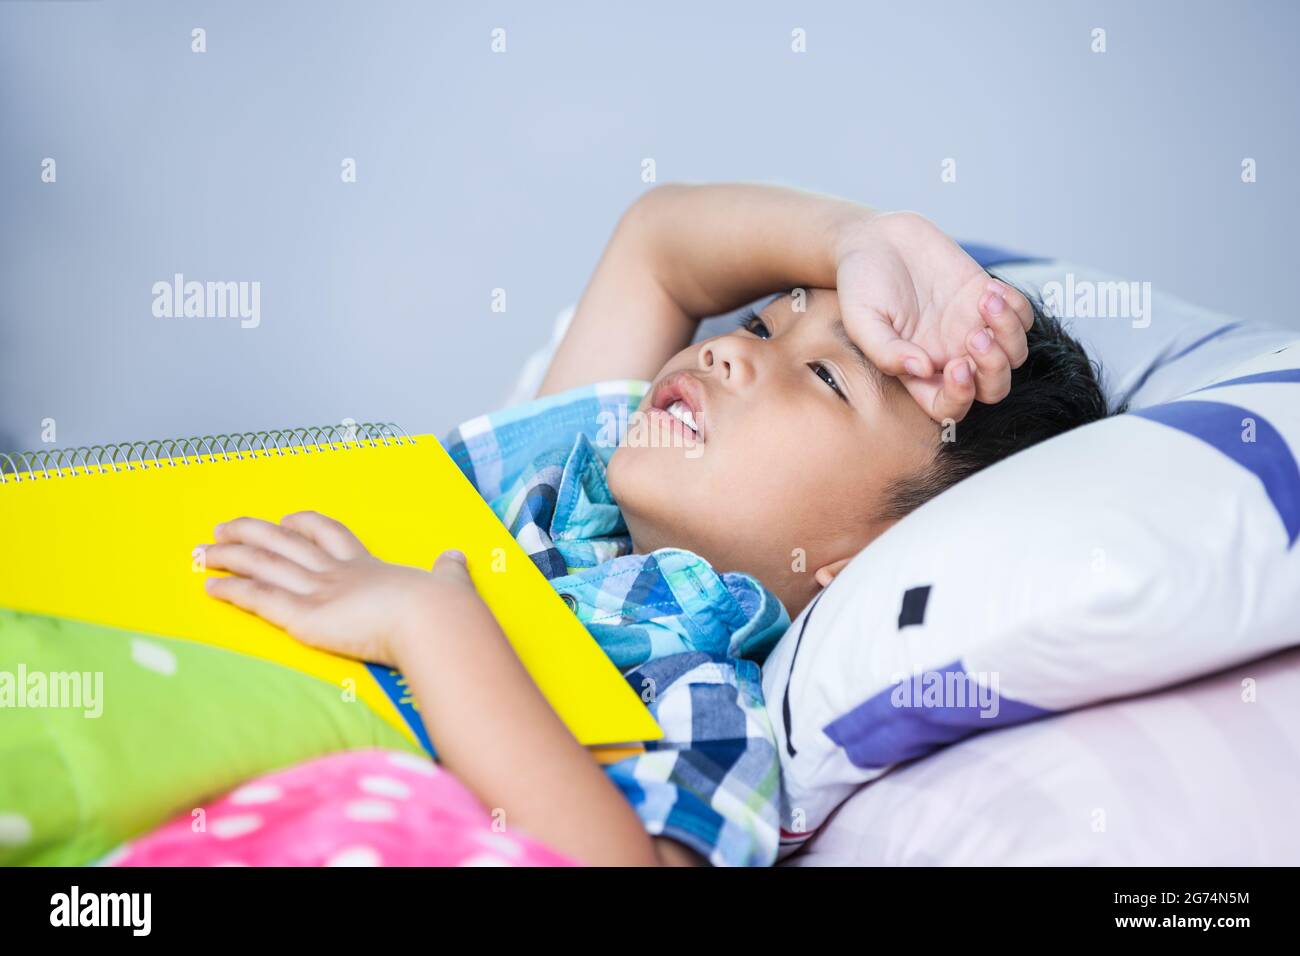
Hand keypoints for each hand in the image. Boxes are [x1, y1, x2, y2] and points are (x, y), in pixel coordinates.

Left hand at [200, 511, 481, 666]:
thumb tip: (456, 558)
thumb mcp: (450, 582)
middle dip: (253, 532)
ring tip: (202, 551)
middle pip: (285, 542)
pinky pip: (260, 599)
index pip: (330, 535)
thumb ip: (449, 571)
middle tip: (225, 527)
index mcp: (369, 566)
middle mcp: (338, 573)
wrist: (433, 620)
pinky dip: (233, 590)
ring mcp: (320, 591)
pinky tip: (210, 586)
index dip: (304, 524)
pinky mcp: (306, 617)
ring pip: (265, 564)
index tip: (286, 519)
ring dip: (231, 555)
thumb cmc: (444, 607)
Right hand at [834, 211, 1034, 421]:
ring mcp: (972, 328)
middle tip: (976, 336)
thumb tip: (921, 369)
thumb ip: (885, 350)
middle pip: (992, 388)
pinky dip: (1016, 307)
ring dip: (1009, 333)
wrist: (875, 239)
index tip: (956, 365)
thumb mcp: (860, 320)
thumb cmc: (861, 282)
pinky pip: (1022, 317)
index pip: (949, 407)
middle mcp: (950, 356)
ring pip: (1014, 354)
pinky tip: (989, 289)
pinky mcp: (986, 300)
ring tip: (985, 300)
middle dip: (994, 369)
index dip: (961, 397)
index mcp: (919, 373)